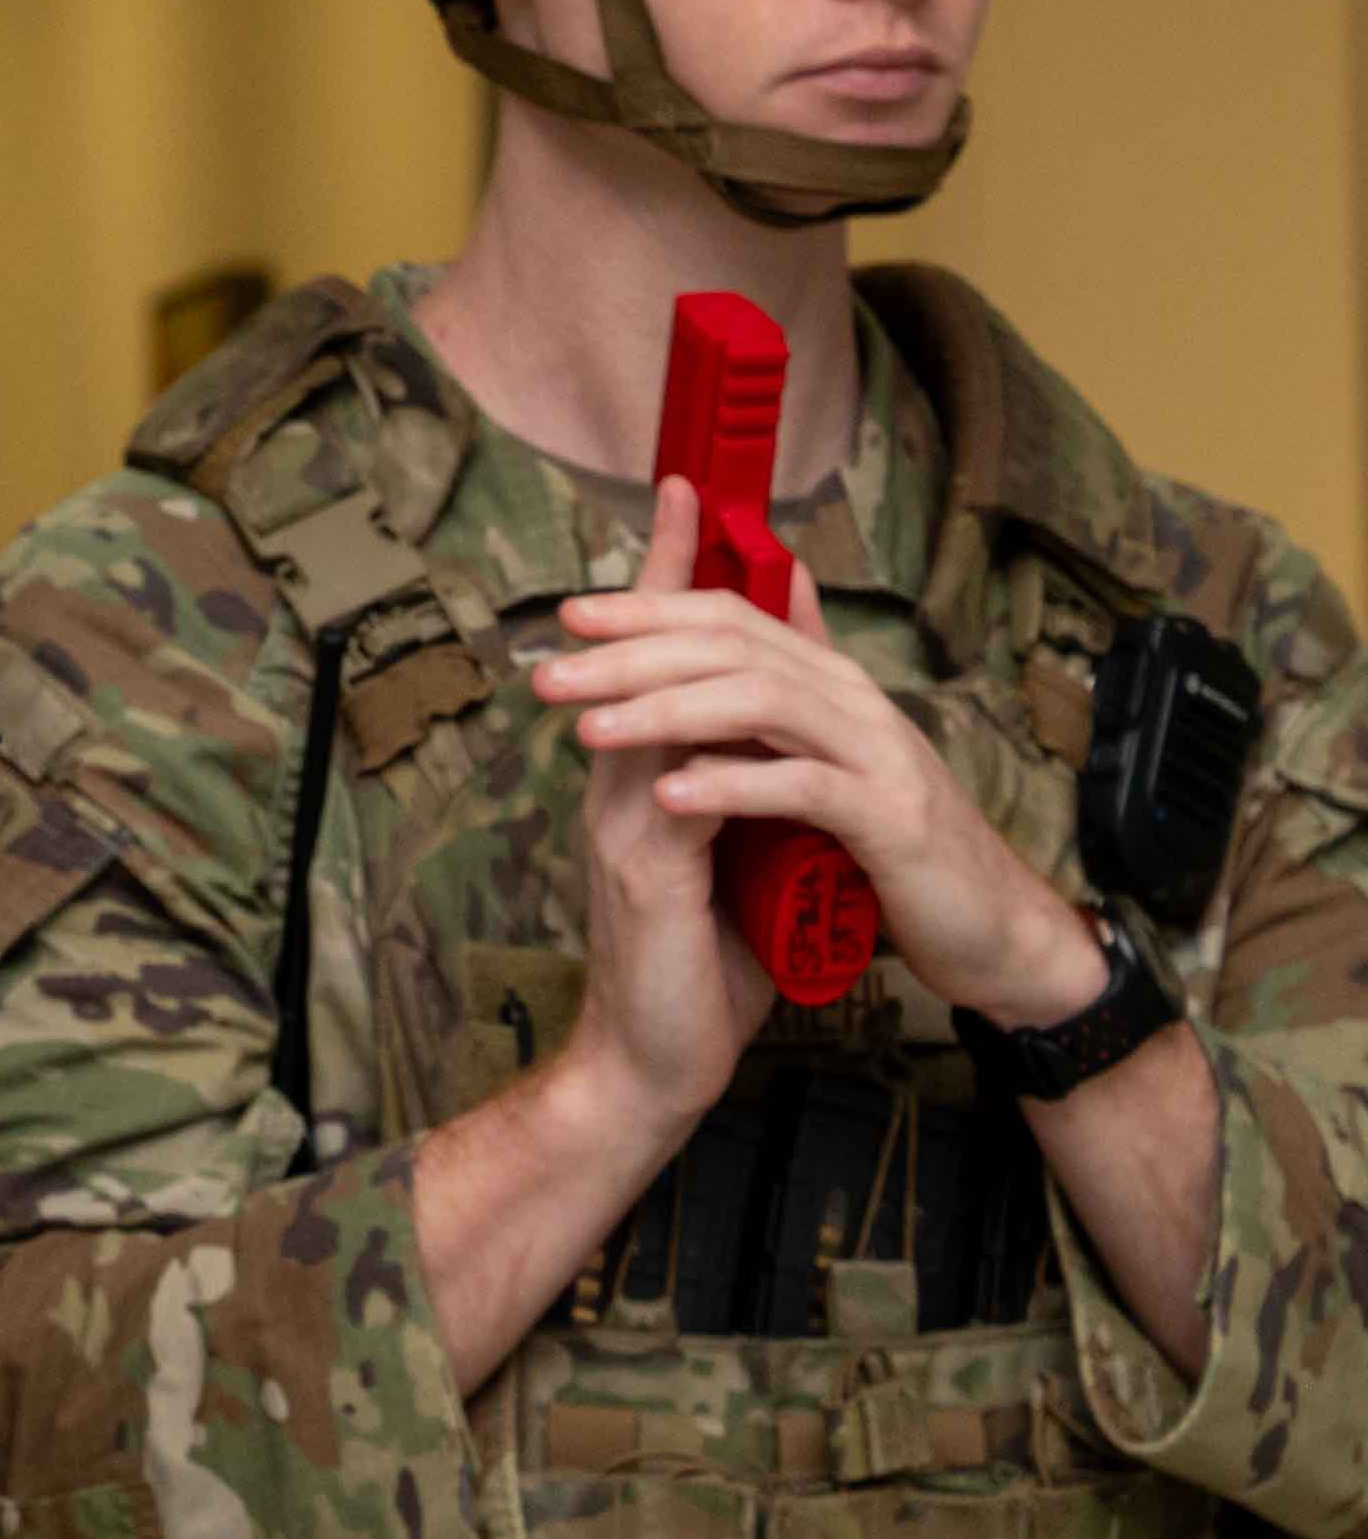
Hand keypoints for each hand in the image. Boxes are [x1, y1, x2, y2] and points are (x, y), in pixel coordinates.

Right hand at [530, 476, 778, 1148]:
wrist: (657, 1065)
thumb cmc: (700, 969)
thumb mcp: (738, 861)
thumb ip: (745, 789)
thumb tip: (776, 722)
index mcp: (643, 783)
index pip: (657, 665)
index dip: (673, 582)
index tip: (695, 501)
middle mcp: (619, 788)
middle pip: (636, 659)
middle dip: (667, 571)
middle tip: (690, 490)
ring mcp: (621, 823)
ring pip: (646, 700)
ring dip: (672, 624)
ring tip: (699, 554)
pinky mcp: (641, 867)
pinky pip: (673, 776)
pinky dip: (699, 725)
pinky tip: (726, 681)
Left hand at [534, 485, 1108, 1029]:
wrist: (989, 931)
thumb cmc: (892, 845)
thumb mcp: (827, 759)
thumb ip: (784, 689)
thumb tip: (753, 607)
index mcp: (829, 684)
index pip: (729, 618)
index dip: (648, 608)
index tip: (566, 616)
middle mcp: (855, 702)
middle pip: (731, 650)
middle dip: (632, 656)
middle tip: (550, 674)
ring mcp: (878, 756)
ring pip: (761, 704)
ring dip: (666, 712)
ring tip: (588, 732)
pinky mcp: (892, 821)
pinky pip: (804, 788)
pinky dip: (733, 784)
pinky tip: (669, 793)